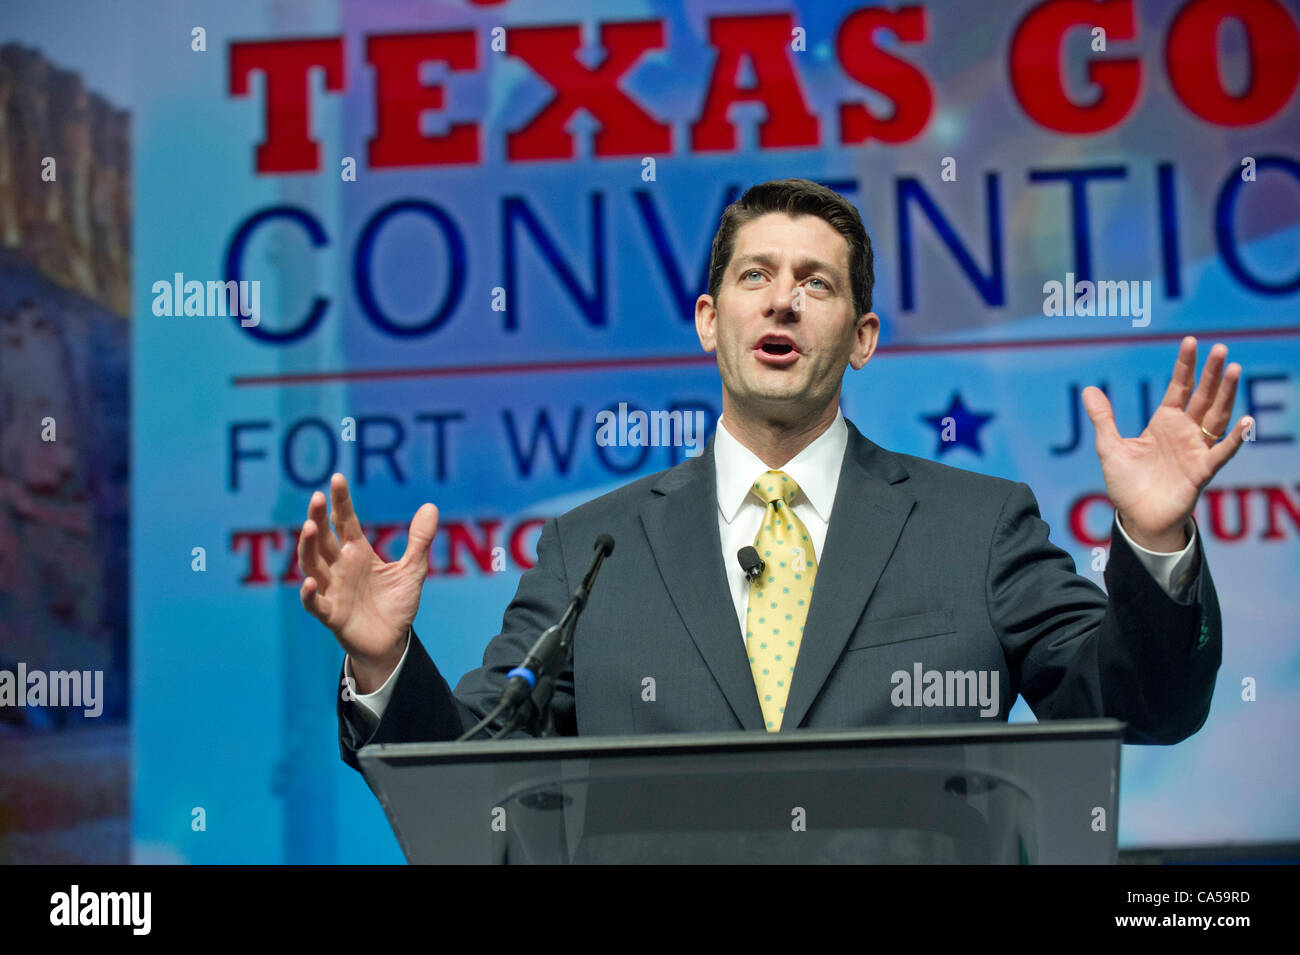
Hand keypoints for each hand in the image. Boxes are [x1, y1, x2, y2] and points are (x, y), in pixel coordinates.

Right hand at [299, 473, 437, 691]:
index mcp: (357, 553)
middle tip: (315, 497)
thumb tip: (431, 506)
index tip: (337, 478)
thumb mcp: (413, 569)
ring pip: (312, 565)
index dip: (340, 501)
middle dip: (316, 518)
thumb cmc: (396, 604)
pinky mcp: (332, 615)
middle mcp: (340, 568)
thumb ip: (419, 540)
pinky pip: (316, 604)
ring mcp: (333, 590)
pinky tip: (310, 582)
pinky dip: (310, 594)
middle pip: (322, 539)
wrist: (392, 641)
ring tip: (308, 528)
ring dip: (307, 548)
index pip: (344, 522)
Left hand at [1082, 337, 1251, 551]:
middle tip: (1222, 348)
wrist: (1137, 517)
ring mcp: (1195, 450)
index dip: (1185, 366)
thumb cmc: (1127, 484)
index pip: (1179, 387)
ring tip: (1235, 370)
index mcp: (1164, 423)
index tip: (1191, 341)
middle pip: (1203, 396)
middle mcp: (1184, 432)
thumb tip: (1089, 389)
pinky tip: (1247, 422)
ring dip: (1226, 395)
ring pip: (1216, 417)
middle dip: (1212, 373)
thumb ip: (1103, 418)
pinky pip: (1221, 452)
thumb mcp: (1110, 447)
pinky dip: (1235, 438)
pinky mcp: (1202, 471)